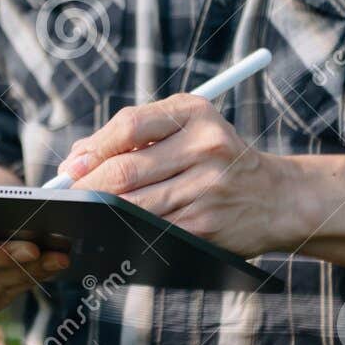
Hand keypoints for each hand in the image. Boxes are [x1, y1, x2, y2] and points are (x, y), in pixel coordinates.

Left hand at [59, 94, 295, 258]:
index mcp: (196, 113)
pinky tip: (113, 230)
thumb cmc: (217, 158)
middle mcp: (206, 146)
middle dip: (87, 186)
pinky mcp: (205, 225)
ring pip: (134, 204)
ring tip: (83, 212)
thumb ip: (135, 134)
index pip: (130, 126)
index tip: (71, 166)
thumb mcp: (189, 128)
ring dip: (101, 212)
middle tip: (67, 195)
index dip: (93, 148)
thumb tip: (76, 158)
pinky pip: (151, 230)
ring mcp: (208, 187)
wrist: (277, 198)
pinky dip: (125, 231)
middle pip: (126, 169)